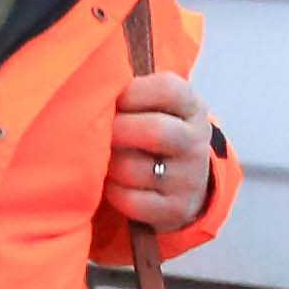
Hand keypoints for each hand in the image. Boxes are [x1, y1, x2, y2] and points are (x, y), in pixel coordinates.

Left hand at [106, 70, 215, 234]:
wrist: (185, 184)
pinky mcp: (174, 209)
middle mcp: (195, 142)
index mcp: (191, 108)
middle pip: (155, 131)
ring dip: (109, 163)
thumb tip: (93, 79)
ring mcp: (188, 178)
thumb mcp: (157, 106)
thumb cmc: (155, 133)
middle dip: (118, 130)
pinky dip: (113, 192)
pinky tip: (110, 183)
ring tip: (102, 158)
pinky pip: (131, 200)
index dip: (133, 92)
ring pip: (135, 168)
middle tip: (98, 131)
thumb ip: (134, 91)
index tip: (113, 98)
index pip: (168, 89)